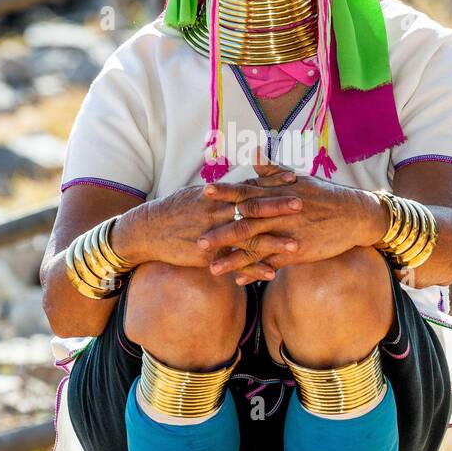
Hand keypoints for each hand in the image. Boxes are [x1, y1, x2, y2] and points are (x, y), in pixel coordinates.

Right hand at [124, 178, 302, 275]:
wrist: (148, 230)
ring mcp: (213, 234)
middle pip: (252, 208)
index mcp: (217, 195)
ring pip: (248, 238)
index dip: (272, 182)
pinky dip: (254, 268)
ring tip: (296, 244)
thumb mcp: (197, 194)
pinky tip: (272, 272)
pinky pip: (235, 262)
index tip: (294, 178)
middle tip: (302, 203)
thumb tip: (242, 183)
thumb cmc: (175, 210)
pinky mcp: (208, 255)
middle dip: (278, 206)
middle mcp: (217, 211)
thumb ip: (223, 191)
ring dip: (273, 242)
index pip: (250, 185)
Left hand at [199, 156, 386, 280]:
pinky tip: (239, 280)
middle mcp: (280, 213)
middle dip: (220, 231)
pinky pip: (272, 263)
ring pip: (255, 247)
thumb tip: (253, 151)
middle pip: (245, 222)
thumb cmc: (325, 195)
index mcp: (278, 193)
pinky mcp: (298, 251)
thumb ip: (271, 169)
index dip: (225, 192)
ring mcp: (288, 233)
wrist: (353, 215)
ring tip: (211, 268)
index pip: (247, 191)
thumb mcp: (299, 179)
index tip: (204, 191)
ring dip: (233, 259)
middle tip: (197, 240)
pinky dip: (256, 271)